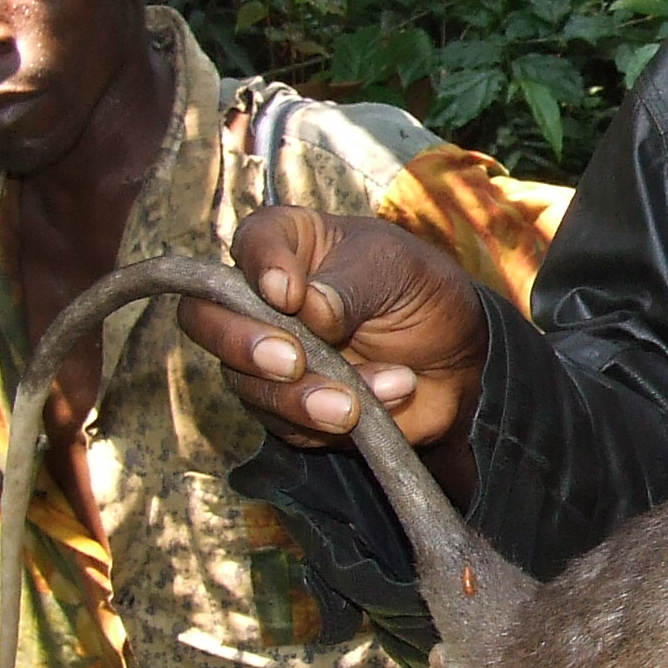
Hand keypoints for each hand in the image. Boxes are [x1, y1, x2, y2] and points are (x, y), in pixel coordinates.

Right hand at [176, 204, 488, 488]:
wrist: (462, 360)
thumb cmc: (422, 293)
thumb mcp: (397, 270)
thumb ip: (348, 285)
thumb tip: (305, 306)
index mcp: (289, 244)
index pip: (248, 244)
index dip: (259, 268)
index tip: (289, 292)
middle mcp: (263, 300)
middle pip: (206, 320)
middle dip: (244, 345)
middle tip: (291, 361)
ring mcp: (269, 358)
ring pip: (245, 383)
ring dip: (299, 397)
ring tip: (354, 404)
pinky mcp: (289, 408)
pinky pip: (285, 424)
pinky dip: (329, 422)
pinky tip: (387, 397)